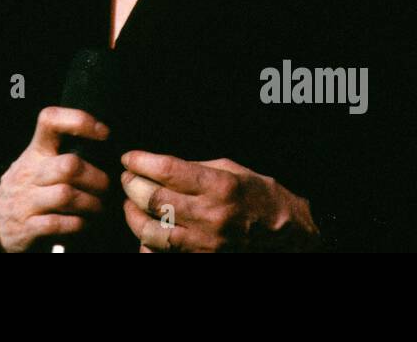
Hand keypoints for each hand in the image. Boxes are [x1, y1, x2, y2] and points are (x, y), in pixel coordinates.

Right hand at [0, 106, 112, 251]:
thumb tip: (103, 146)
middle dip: (96, 178)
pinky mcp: (26, 226)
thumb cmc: (28, 189)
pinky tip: (82, 223)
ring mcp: (26, 200)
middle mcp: (29, 171)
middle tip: (105, 188)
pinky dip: (76, 224)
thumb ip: (61, 153)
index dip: (79, 120)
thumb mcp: (37, 164)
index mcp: (35, 151)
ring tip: (98, 208)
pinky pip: (57, 223)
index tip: (104, 132)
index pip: (50, 121)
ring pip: (66, 195)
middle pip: (69, 165)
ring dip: (91, 204)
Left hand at [120, 151, 319, 251]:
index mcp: (219, 186)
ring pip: (151, 231)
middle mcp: (210, 216)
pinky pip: (163, 254)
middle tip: (127, 177)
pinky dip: (148, 242)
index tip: (129, 157)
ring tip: (131, 203)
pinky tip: (146, 230)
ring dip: (133, 215)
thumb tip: (158, 167)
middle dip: (131, 184)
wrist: (289, 236)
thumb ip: (195, 168)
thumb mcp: (233, 170)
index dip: (140, 162)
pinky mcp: (202, 260)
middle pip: (153, 199)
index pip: (166, 170)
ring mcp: (205, 243)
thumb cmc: (262, 197)